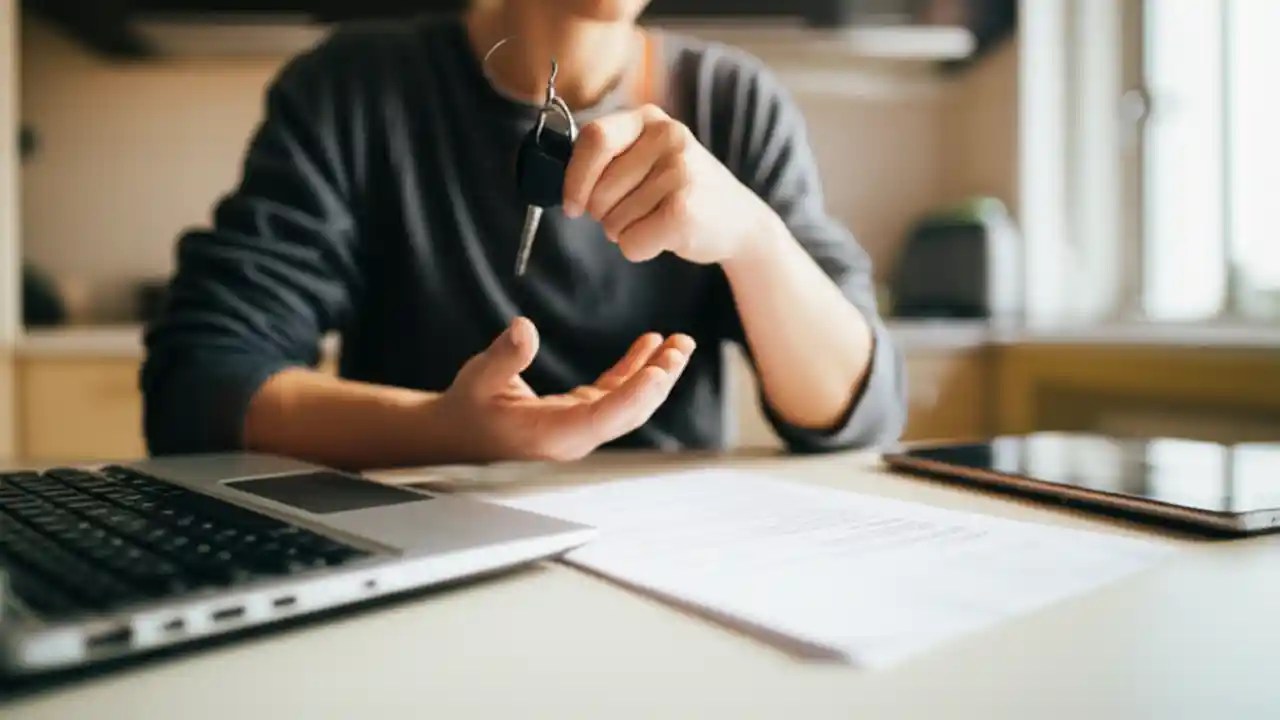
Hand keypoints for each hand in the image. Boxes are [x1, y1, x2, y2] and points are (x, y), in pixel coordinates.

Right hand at [436, 317, 694, 461]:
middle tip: (682, 347)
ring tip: (678, 344)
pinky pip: (615, 393)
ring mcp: (580, 426)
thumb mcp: (478, 379)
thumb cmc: (467, 410)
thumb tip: (524, 329)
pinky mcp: (579, 414)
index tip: (658, 373)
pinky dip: (634, 369)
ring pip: (628, 403)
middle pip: (628, 412)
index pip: (602, 417)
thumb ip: (503, 357)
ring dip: (654, 374)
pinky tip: (650, 345)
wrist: (457, 433)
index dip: (634, 396)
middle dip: (658, 380)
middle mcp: (574, 436)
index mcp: (552, 434)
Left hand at [562, 104, 776, 265]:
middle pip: (598, 191)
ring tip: (657, 219)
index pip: (594, 140)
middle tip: (635, 213)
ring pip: (612, 223)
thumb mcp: (649, 157)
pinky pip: (631, 243)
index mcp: (649, 118)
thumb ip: (609, 159)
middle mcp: (668, 137)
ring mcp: (679, 172)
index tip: (573, 205)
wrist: (740, 221)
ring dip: (625, 233)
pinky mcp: (684, 210)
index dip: (574, 179)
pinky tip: (667, 236)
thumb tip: (564, 187)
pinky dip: (641, 250)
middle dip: (604, 215)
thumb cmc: (681, 190)